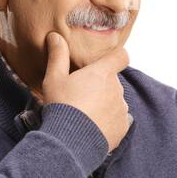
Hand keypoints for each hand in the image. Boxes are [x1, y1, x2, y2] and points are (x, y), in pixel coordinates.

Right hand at [40, 31, 130, 152]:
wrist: (70, 141)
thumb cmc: (61, 106)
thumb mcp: (54, 79)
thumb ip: (58, 56)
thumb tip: (55, 36)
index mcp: (103, 73)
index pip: (121, 56)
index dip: (115, 58)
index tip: (105, 63)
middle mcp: (117, 89)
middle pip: (113, 82)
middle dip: (101, 86)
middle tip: (81, 97)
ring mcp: (121, 109)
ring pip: (115, 101)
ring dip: (104, 105)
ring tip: (85, 115)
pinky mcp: (122, 128)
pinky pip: (117, 121)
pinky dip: (107, 123)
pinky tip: (91, 128)